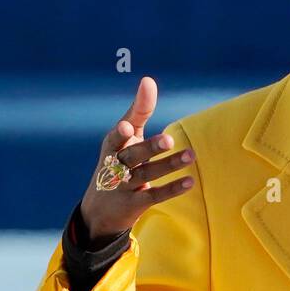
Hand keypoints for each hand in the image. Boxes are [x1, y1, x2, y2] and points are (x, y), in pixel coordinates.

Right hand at [79, 76, 195, 238]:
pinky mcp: (134, 205)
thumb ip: (138, 110)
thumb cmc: (117, 161)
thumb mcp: (124, 137)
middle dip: (149, 147)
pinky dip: (171, 189)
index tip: (128, 126)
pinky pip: (154, 196)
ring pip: (146, 175)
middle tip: (169, 139)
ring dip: (169, 165)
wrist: (99, 210)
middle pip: (132, 156)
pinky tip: (190, 181)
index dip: (121, 133)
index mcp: (112, 147)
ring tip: (191, 155)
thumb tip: (148, 80)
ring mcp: (123, 187)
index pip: (116, 138)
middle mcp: (115, 166)